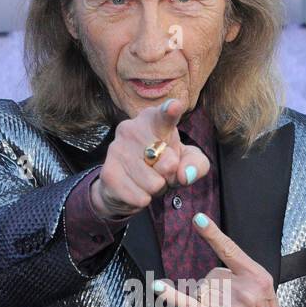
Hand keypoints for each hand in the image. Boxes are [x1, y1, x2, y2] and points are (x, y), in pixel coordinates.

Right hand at [90, 97, 210, 220]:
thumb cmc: (162, 164)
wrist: (124, 184)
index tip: (174, 106)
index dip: (170, 111)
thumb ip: (197, 165)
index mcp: (154, 119)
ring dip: (156, 189)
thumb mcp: (187, 162)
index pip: (164, 114)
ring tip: (147, 180)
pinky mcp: (108, 172)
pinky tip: (134, 189)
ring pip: (154, 184)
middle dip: (170, 175)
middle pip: (169, 164)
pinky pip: (140, 197)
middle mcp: (132, 128)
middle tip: (159, 170)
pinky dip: (142, 200)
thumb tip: (184, 175)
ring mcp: (117, 149)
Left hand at [153, 214, 285, 306]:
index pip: (230, 250)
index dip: (212, 234)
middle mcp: (243, 290)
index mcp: (256, 276)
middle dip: (217, 287)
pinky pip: (189, 305)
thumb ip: (241, 272)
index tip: (197, 219)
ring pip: (201, 290)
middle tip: (235, 304)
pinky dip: (172, 297)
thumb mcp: (263, 287)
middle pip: (211, 275)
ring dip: (209, 300)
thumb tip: (212, 270)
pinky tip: (158, 286)